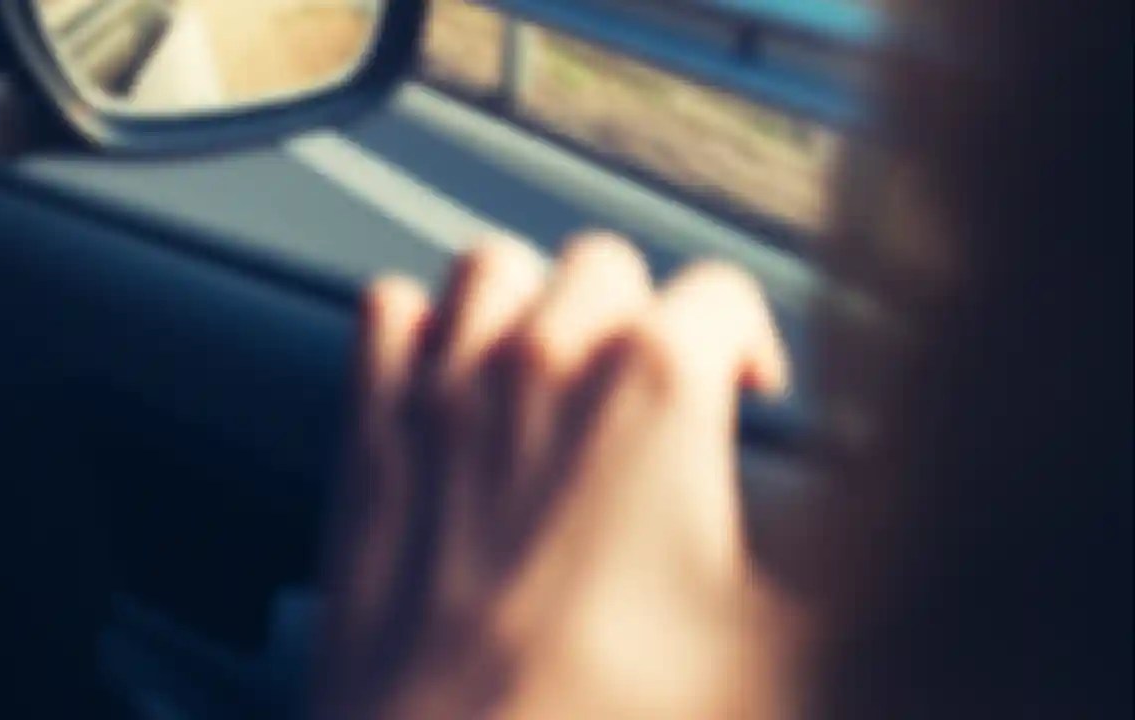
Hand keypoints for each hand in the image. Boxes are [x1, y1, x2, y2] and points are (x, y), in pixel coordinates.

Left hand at [317, 234, 806, 719]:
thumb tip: (858, 542)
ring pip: (494, 266)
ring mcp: (447, 381)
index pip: (721, 292)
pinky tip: (448, 379)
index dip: (744, 339)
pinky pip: (389, 309)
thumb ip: (831, 563)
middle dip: (636, 315)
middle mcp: (547, 357)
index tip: (741, 389)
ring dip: (528, 302)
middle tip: (645, 392)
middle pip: (605, 266)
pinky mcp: (371, 422)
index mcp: (658, 386)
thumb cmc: (607, 711)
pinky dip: (422, 328)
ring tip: (548, 365)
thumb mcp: (771, 640)